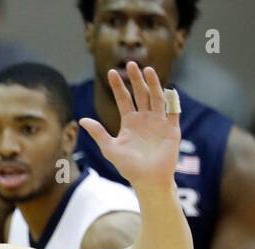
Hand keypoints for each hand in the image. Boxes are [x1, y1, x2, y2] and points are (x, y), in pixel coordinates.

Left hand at [80, 62, 179, 189]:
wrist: (148, 180)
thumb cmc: (128, 167)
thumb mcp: (110, 148)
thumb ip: (98, 133)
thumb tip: (81, 120)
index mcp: (130, 122)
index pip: (124, 99)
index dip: (118, 86)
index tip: (111, 72)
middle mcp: (145, 118)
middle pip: (141, 94)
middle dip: (136, 79)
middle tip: (131, 63)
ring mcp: (159, 122)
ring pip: (156, 98)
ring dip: (153, 84)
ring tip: (147, 70)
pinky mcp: (172, 128)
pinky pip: (173, 111)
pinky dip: (171, 101)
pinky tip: (168, 89)